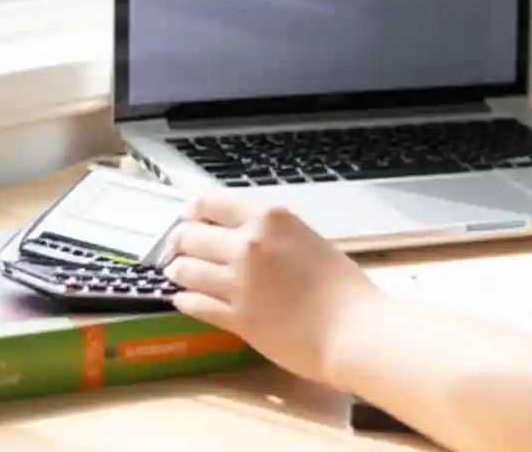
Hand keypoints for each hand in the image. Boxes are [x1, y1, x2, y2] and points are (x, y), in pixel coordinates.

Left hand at [163, 195, 382, 383]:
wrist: (352, 330)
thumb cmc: (343, 286)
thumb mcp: (306, 239)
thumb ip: (271, 234)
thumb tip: (243, 235)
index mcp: (269, 217)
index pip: (210, 201)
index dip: (194, 210)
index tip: (190, 217)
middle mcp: (247, 244)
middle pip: (189, 235)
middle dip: (181, 242)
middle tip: (181, 248)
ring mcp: (237, 282)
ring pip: (185, 269)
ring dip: (179, 270)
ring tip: (178, 272)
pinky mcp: (234, 317)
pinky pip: (193, 303)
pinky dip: (185, 299)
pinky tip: (184, 298)